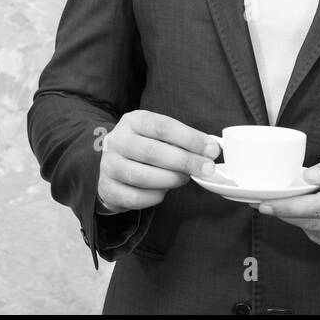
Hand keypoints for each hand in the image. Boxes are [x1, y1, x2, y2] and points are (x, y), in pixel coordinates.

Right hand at [97, 111, 219, 212]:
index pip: (163, 126)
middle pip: (153, 151)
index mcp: (133, 121)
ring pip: (142, 176)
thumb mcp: (158, 136)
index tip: (211, 150)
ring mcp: (109, 165)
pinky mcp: (108, 188)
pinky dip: (155, 196)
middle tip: (207, 169)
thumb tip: (209, 151)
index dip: (190, 138)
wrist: (114, 167)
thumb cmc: (145, 149)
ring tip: (183, 179)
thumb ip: (181, 142)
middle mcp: (117, 140)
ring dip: (170, 179)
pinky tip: (163, 192)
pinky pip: (136, 197)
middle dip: (185, 161)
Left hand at [257, 151, 319, 257]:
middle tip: (265, 205)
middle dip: (286, 214)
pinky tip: (311, 217)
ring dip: (298, 222)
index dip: (289, 207)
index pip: (317, 207)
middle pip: (313, 223)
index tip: (267, 203)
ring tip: (286, 208)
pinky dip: (315, 230)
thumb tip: (309, 175)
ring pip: (318, 234)